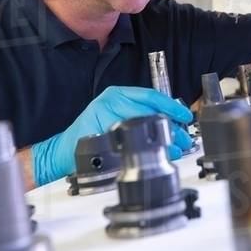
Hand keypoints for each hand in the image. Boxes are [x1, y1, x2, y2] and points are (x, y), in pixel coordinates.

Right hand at [31, 86, 193, 185]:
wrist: (65, 149)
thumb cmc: (95, 133)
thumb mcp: (120, 118)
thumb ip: (142, 116)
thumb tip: (174, 126)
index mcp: (118, 94)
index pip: (150, 95)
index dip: (170, 105)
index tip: (185, 115)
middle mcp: (109, 101)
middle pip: (147, 111)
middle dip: (169, 128)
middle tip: (182, 141)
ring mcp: (99, 115)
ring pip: (137, 126)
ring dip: (158, 141)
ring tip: (171, 150)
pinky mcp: (93, 133)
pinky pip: (121, 142)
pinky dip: (137, 151)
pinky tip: (147, 156)